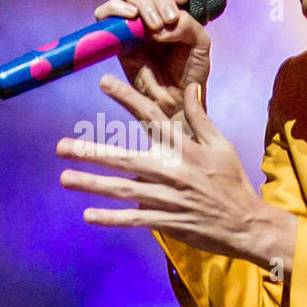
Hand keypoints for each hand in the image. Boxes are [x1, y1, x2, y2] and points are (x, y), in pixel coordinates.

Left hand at [57, 75, 297, 270]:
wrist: (245, 223)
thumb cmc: (231, 181)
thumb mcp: (221, 145)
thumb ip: (200, 117)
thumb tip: (189, 86)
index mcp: (183, 149)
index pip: (151, 117)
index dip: (126, 98)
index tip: (103, 82)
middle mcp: (171, 171)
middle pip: (124, 158)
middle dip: (91, 152)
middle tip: (61, 147)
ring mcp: (166, 198)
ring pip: (122, 190)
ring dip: (91, 184)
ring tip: (65, 178)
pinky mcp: (166, 221)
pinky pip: (133, 219)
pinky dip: (111, 218)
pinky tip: (88, 216)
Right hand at [94, 0, 211, 125]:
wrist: (176, 101)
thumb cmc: (191, 73)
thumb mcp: (200, 45)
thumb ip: (189, 25)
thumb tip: (166, 21)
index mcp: (175, 6)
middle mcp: (153, 9)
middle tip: (168, 19)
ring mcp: (133, 21)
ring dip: (144, 3)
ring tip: (154, 27)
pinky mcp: (115, 35)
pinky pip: (106, 12)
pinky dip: (116, 8)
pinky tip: (132, 16)